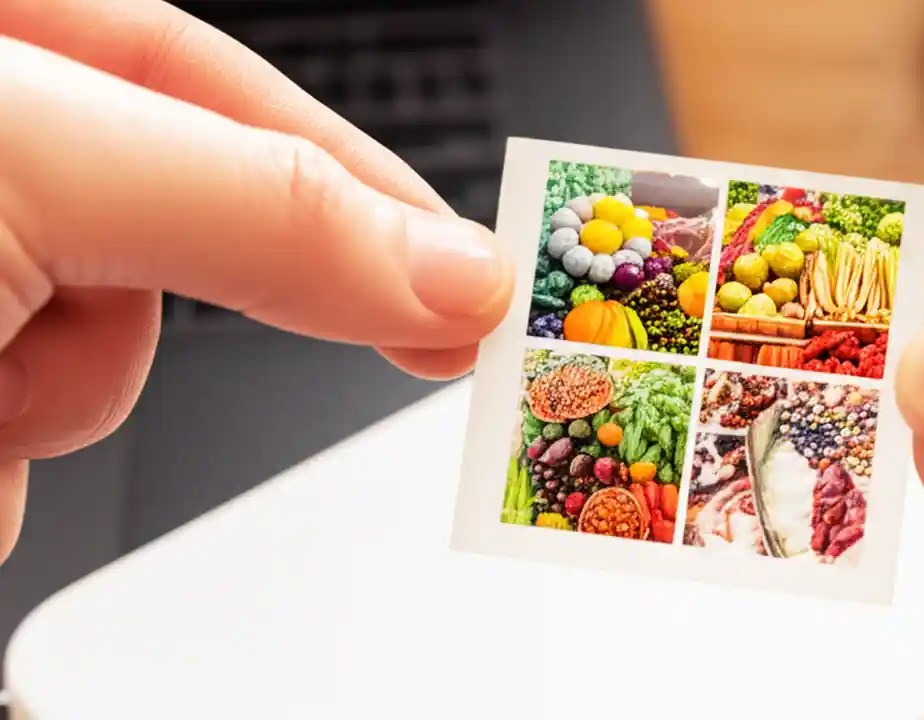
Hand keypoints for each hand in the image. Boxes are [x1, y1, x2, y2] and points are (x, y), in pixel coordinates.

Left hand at [0, 2, 513, 561]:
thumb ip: (264, 210)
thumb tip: (451, 274)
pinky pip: (18, 429)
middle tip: (301, 361)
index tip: (455, 266)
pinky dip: (1, 465)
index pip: (197, 70)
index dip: (341, 162)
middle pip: (153, 216)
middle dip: (157, 303)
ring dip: (56, 398)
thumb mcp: (38, 170)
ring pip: (88, 337)